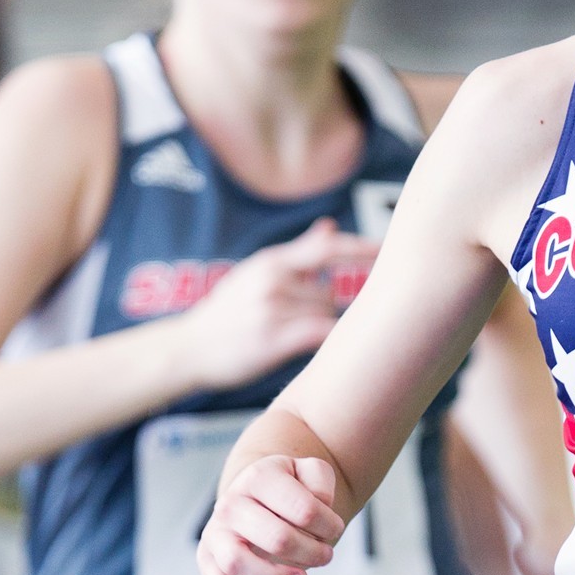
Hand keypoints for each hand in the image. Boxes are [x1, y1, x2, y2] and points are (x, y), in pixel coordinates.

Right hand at [178, 218, 378, 389]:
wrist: (186, 349)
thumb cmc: (226, 312)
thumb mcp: (256, 272)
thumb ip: (298, 252)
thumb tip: (330, 225)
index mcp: (272, 261)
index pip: (327, 248)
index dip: (361, 249)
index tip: (388, 251)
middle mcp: (273, 280)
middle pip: (330, 294)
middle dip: (323, 309)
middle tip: (294, 323)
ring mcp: (272, 309)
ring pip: (324, 317)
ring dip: (315, 328)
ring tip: (283, 336)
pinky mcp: (272, 338)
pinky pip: (318, 335)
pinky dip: (324, 340)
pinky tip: (314, 347)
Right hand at [197, 454, 345, 574]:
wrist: (257, 494)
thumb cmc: (290, 487)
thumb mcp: (310, 471)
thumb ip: (321, 483)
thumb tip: (317, 509)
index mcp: (260, 476)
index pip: (304, 509)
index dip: (328, 525)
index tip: (336, 528)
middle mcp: (231, 502)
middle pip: (276, 538)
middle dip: (311, 553)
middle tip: (326, 556)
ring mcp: (216, 531)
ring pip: (238, 563)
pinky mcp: (208, 558)